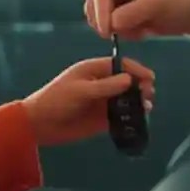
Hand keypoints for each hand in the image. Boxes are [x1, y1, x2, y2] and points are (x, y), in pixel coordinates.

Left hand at [21, 57, 155, 146]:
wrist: (39, 124)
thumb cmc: (56, 100)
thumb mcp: (80, 90)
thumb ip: (105, 86)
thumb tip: (129, 79)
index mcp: (94, 70)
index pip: (120, 65)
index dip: (136, 70)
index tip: (150, 78)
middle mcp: (101, 84)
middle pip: (127, 82)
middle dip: (140, 86)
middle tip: (148, 94)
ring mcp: (102, 101)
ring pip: (126, 99)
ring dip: (137, 102)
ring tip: (146, 107)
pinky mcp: (101, 119)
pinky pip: (120, 116)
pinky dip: (130, 117)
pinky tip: (138, 120)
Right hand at [84, 0, 189, 40]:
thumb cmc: (181, 0)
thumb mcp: (156, 5)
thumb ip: (130, 14)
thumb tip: (110, 24)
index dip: (101, 12)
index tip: (107, 32)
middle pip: (95, 4)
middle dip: (107, 21)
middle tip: (125, 34)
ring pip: (100, 17)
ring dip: (117, 28)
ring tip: (142, 29)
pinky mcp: (123, 9)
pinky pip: (111, 26)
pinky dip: (124, 32)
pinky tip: (144, 30)